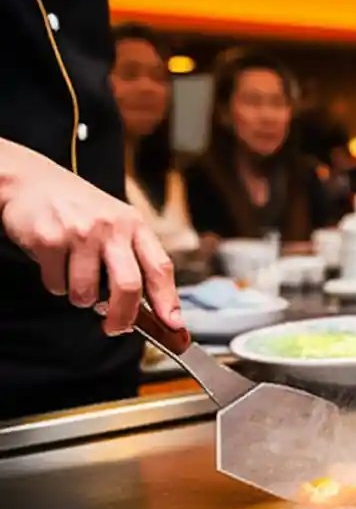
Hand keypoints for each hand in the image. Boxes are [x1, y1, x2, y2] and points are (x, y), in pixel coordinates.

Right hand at [0, 154, 182, 334]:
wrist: (30, 180)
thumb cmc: (79, 209)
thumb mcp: (116, 224)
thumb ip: (134, 258)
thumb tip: (153, 308)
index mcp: (135, 225)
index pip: (160, 268)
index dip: (168, 300)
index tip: (172, 325)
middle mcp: (112, 227)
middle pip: (128, 286)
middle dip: (123, 316)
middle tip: (115, 328)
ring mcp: (80, 233)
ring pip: (86, 292)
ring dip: (80, 298)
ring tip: (75, 278)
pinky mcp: (49, 239)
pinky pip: (57, 284)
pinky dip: (56, 284)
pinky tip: (55, 263)